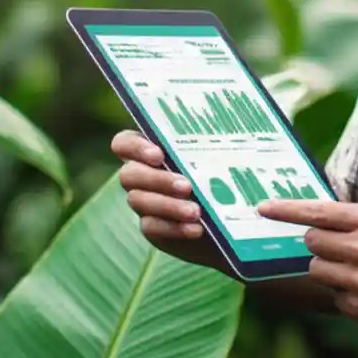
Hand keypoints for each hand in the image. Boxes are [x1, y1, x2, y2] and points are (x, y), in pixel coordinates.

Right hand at [111, 131, 220, 269]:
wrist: (232, 215)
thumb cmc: (225, 172)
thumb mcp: (223, 155)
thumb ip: (215, 144)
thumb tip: (224, 128)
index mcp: (151, 149)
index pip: (124, 143)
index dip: (135, 147)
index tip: (159, 155)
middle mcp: (141, 175)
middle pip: (129, 174)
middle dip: (157, 179)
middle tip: (187, 186)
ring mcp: (144, 202)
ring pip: (139, 201)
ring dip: (168, 206)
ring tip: (196, 212)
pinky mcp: (152, 227)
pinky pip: (152, 227)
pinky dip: (174, 228)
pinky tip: (197, 229)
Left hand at [257, 199, 357, 337]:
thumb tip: (318, 216)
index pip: (319, 212)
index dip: (287, 210)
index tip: (263, 208)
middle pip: (312, 241)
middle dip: (319, 243)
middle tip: (339, 248)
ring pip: (317, 270)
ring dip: (329, 270)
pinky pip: (333, 296)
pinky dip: (345, 293)